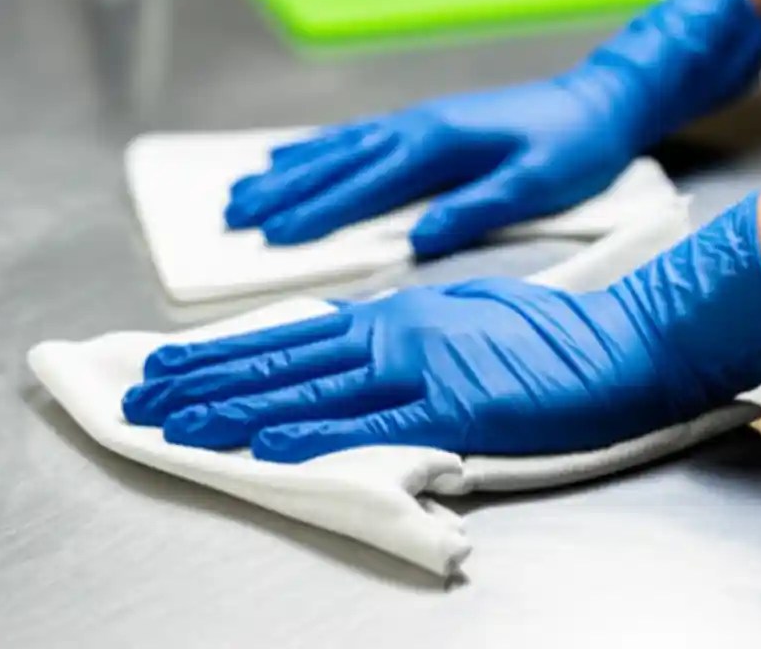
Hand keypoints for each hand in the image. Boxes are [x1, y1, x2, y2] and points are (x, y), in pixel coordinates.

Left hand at [126, 194, 760, 461]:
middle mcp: (391, 333)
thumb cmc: (545, 335)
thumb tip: (352, 349)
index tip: (167, 366)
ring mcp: (419, 367)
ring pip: (307, 389)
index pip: (287, 336)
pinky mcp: (453, 406)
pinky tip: (265, 446)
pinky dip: (311, 436)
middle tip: (141, 398)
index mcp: (392, 314)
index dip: (220, 353)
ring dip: (235, 408)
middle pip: (278, 358)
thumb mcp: (458, 317)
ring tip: (176, 423)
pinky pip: (369, 425)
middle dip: (202, 380)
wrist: (620, 340)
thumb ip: (401, 334)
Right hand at [226, 76, 643, 256]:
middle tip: (231, 217)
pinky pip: (354, 138)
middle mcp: (415, 128)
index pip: (365, 185)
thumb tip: (421, 240)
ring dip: (286, 172)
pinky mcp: (421, 125)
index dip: (317, 212)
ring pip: (335, 149)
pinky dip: (314, 149)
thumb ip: (477, 209)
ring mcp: (414, 122)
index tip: (273, 237)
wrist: (598, 102)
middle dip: (281, 191)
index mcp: (438, 146)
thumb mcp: (537, 184)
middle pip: (334, 163)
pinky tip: (287, 157)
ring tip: (239, 192)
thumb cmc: (573, 148)